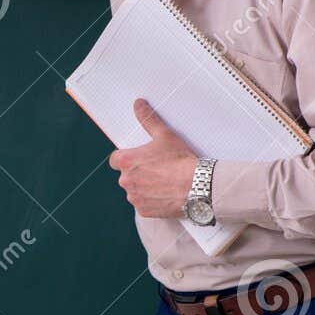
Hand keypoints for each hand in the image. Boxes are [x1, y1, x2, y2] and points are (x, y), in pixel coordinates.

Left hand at [108, 99, 198, 218]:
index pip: (116, 159)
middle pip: (126, 175)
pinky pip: (144, 204)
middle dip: (138, 172)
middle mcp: (125, 181)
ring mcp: (134, 198)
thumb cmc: (180, 160)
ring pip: (135, 190)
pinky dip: (152, 200)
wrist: (198, 186)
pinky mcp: (144, 211)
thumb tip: (138, 104)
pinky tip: (166, 194)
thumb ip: (148, 119)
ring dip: (144, 187)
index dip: (128, 157)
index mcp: (126, 162)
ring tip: (164, 181)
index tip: (140, 157)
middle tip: (158, 169)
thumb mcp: (165, 135)